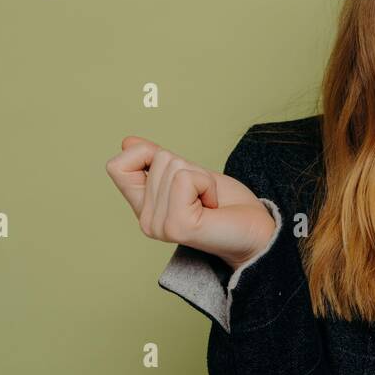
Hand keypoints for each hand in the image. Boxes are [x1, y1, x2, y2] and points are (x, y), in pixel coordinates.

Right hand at [105, 136, 275, 269]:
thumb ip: (156, 161)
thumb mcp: (189, 175)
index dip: (144, 154)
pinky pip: (186, 178)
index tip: (179, 173)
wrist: (257, 233)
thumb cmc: (227, 207)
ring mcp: (159, 225)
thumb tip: (127, 141)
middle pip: (158, 159)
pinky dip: (207, 184)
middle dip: (191, 169)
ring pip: (173, 165)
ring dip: (202, 177)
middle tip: (204, 196)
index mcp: (144, 208)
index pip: (117, 166)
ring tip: (209, 202)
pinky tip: (212, 206)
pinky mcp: (177, 225)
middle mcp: (146, 220)